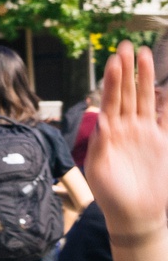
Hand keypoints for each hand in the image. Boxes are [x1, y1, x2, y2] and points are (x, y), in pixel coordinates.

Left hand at [85, 42, 167, 240]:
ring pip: (146, 100)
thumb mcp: (99, 169)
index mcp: (108, 131)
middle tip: (127, 45)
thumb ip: (102, 144)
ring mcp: (145, 133)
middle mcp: (126, 128)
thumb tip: (104, 122)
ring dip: (145, 78)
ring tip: (146, 55)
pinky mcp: (162, 143)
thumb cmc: (110, 194)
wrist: (134, 215)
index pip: (110, 99)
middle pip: (127, 92)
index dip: (112, 79)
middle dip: (127, 69)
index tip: (114, 59)